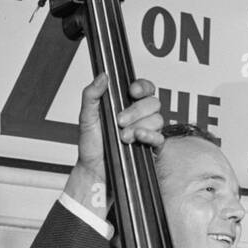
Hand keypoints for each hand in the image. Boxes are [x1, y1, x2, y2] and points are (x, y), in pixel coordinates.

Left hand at [65, 74, 163, 214]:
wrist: (94, 171)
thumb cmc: (92, 146)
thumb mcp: (86, 117)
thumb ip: (91, 95)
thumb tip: (102, 77)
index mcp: (126, 105)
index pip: (144, 88)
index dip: (142, 86)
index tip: (132, 91)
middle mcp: (139, 116)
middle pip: (153, 102)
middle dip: (136, 111)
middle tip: (119, 122)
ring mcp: (146, 131)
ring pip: (157, 119)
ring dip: (139, 126)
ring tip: (123, 137)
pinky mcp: (151, 147)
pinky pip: (160, 137)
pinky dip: (151, 135)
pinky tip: (139, 137)